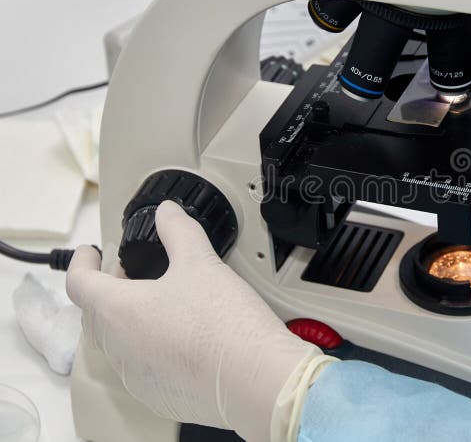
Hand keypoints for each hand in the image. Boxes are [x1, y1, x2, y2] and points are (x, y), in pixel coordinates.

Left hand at [67, 201, 334, 441]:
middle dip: (109, 289)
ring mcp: (135, 375)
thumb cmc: (224, 326)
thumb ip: (178, 230)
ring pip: (118, 341)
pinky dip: (150, 347)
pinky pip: (141, 366)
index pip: (79, 283)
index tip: (88, 254)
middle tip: (132, 273)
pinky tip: (182, 337)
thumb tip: (168, 213)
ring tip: (162, 303)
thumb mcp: (200, 262)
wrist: (254, 377)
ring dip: (129, 319)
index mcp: (118, 310)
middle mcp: (118, 347)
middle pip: (96, 313)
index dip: (82, 262)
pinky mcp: (158, 394)